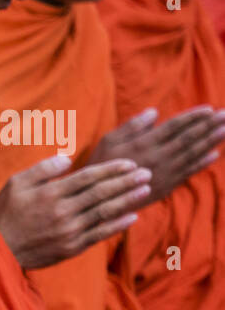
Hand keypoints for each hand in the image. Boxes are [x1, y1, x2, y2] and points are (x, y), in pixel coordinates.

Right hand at [0, 154, 149, 269]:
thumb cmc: (5, 214)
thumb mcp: (15, 184)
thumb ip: (42, 170)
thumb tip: (67, 159)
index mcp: (50, 193)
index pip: (88, 177)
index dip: (111, 169)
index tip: (130, 163)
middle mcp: (63, 211)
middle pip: (101, 193)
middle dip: (126, 181)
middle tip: (147, 172)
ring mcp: (69, 230)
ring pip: (104, 212)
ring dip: (127, 200)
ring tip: (146, 190)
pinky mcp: (71, 247)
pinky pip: (99, 235)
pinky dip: (117, 225)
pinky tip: (133, 216)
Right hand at [88, 106, 224, 203]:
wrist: (96, 200)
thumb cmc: (100, 165)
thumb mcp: (108, 141)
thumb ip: (131, 126)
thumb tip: (155, 112)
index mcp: (142, 144)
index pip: (173, 127)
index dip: (192, 118)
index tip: (210, 109)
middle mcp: (155, 158)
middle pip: (187, 139)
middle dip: (208, 127)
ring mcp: (162, 174)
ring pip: (191, 155)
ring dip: (210, 142)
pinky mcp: (164, 188)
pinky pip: (186, 174)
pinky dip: (201, 164)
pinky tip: (214, 155)